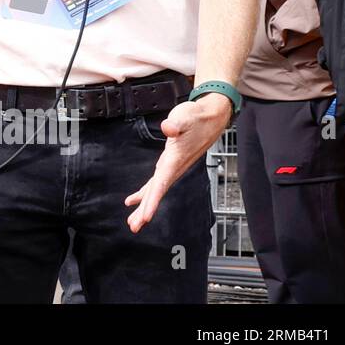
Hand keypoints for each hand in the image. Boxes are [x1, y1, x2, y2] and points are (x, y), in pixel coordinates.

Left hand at [125, 93, 230, 232]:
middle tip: (134, 226)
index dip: (153, 201)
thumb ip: (176, 124)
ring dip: (145, 206)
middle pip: (157, 192)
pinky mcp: (170, 163)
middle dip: (146, 210)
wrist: (211, 117)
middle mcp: (174, 167)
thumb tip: (168, 128)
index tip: (146, 217)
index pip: (161, 184)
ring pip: (156, 190)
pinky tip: (135, 200)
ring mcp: (172, 167)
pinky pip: (156, 183)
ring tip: (133, 222)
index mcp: (175, 160)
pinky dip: (146, 193)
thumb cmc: (197, 117)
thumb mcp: (185, 117)